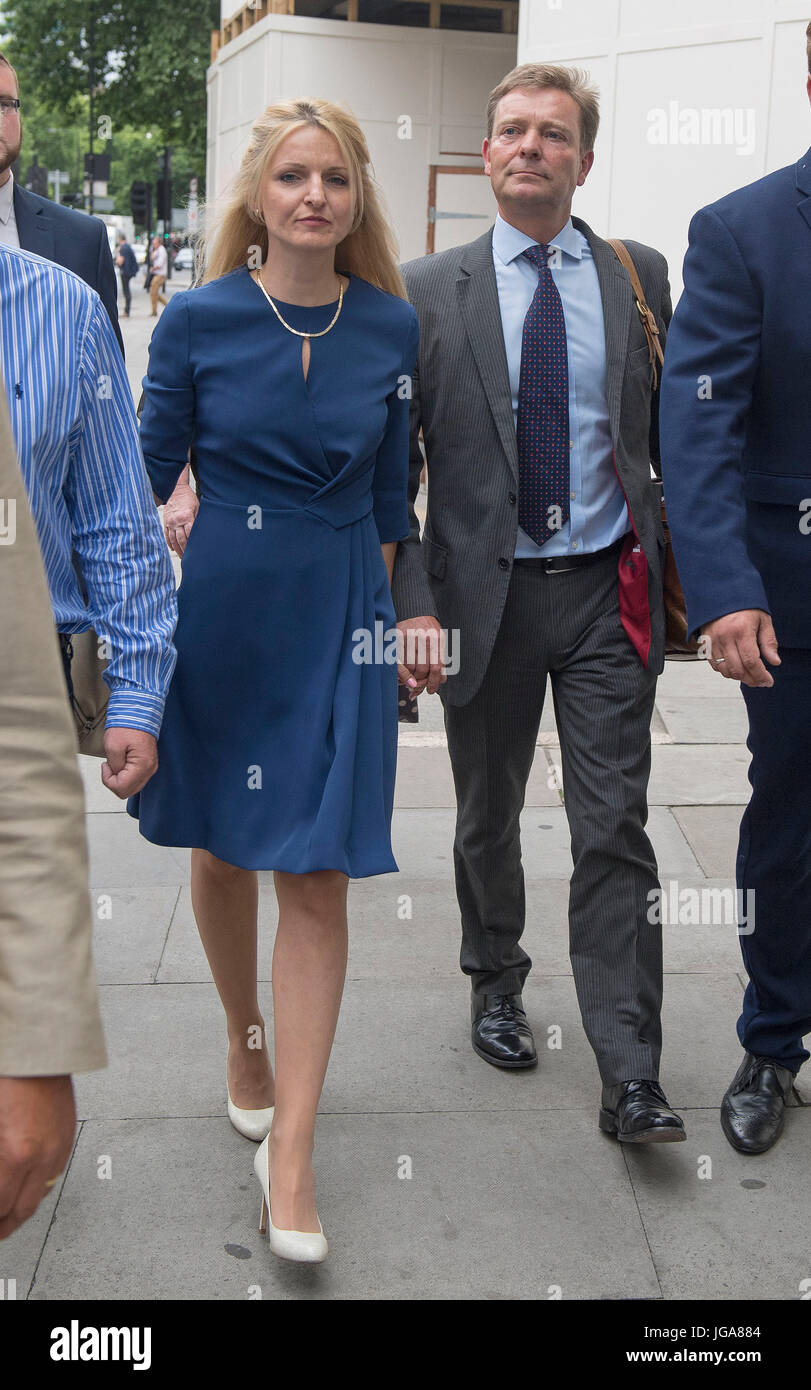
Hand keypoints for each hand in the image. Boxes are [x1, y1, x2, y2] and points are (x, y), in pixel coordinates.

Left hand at [0, 1076, 75, 1239]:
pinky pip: (53, 1175)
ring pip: (41, 1195)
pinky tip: (26, 1188)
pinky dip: (38, 1188)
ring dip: (22, 1209)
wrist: (39, 1051)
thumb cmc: (10, 1079)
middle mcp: (44, 1156)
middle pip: (23, 1209)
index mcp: (19, 1154)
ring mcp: (59, 1147)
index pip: (0, 1204)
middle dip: (5, 1225)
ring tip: (7, 1216)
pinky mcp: (67, 1137)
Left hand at [101, 728, 157, 797]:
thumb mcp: (112, 746)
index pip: (122, 788)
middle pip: (127, 791)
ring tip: (116, 762)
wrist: (138, 714)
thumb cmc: (127, 726)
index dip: (108, 781)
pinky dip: (125, 775)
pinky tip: (122, 762)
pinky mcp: (148, 765)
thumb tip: (116, 776)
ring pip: (131, 787)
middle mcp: (149, 770)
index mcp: (142, 766)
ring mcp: (150, 768)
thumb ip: (114, 767)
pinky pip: (135, 779)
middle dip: (114, 782)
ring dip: (120, 779)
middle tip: (109, 765)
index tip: (106, 766)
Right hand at [163, 483, 198, 555]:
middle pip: (181, 540)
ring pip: (173, 540)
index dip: (193, 545)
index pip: (190, 534)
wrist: (175, 490)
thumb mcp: (197, 507)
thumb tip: (203, 532)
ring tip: (183, 557)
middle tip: (190, 559)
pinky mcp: (165, 523)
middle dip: (185, 551)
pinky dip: (170, 543)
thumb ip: (199, 520)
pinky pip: (166, 536)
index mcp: (186, 517)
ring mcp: (170, 523)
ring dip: (178, 550)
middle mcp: (176, 521)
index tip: (197, 552)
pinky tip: (174, 549)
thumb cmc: (188, 498)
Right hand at [396, 616, 446, 695]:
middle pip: (423, 669)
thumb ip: (440, 659)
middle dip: (421, 682)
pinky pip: (399, 661)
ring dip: (410, 677)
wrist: (413, 610)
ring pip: (410, 667)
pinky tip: (403, 681)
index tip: (431, 690)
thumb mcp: (438, 640)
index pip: (437, 667)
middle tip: (418, 687)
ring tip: (410, 680)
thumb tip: (441, 681)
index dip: (434, 682)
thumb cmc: (427, 628)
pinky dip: (401, 673)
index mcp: (437, 639)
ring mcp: (410, 638)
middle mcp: (424, 638)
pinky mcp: (397, 638)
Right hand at [701, 610, 779, 686]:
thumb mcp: (763, 619)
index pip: (751, 661)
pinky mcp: (706, 643)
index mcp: (741, 630)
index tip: (768, 681)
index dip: (761, 675)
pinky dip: (726, 670)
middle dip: (751, 680)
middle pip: (738, 670)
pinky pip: (715, 665)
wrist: (720, 592)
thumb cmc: (744, 604)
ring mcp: (713, 641)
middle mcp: (725, 637)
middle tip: (760, 680)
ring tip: (750, 675)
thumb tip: (774, 662)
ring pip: (725, 671)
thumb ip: (769, 642)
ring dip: (739, 677)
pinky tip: (736, 667)